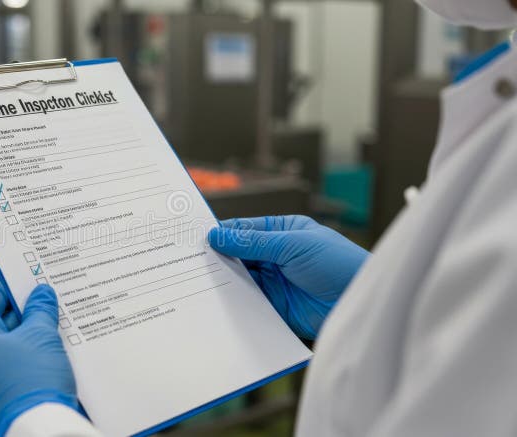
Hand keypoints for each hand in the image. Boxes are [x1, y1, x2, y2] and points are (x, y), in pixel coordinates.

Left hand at [0, 279, 77, 436]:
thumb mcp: (41, 335)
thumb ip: (40, 309)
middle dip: (25, 311)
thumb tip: (41, 294)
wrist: (36, 430)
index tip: (32, 277)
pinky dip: (26, 357)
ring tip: (56, 324)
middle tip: (50, 300)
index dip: (12, 284)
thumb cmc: (31, 383)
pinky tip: (50, 351)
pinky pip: (7, 367)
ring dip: (28, 334)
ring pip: (4, 346)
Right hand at [208, 216, 368, 339]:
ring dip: (222, 280)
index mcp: (283, 232)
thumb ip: (253, 242)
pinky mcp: (274, 307)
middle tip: (189, 260)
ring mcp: (274, 282)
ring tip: (196, 280)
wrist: (361, 305)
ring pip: (239, 279)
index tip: (195, 238)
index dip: (221, 233)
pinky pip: (247, 302)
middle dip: (217, 257)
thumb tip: (217, 235)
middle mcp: (276, 256)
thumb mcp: (293, 245)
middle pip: (238, 255)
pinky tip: (215, 300)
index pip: (244, 230)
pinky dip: (232, 302)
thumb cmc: (339, 265)